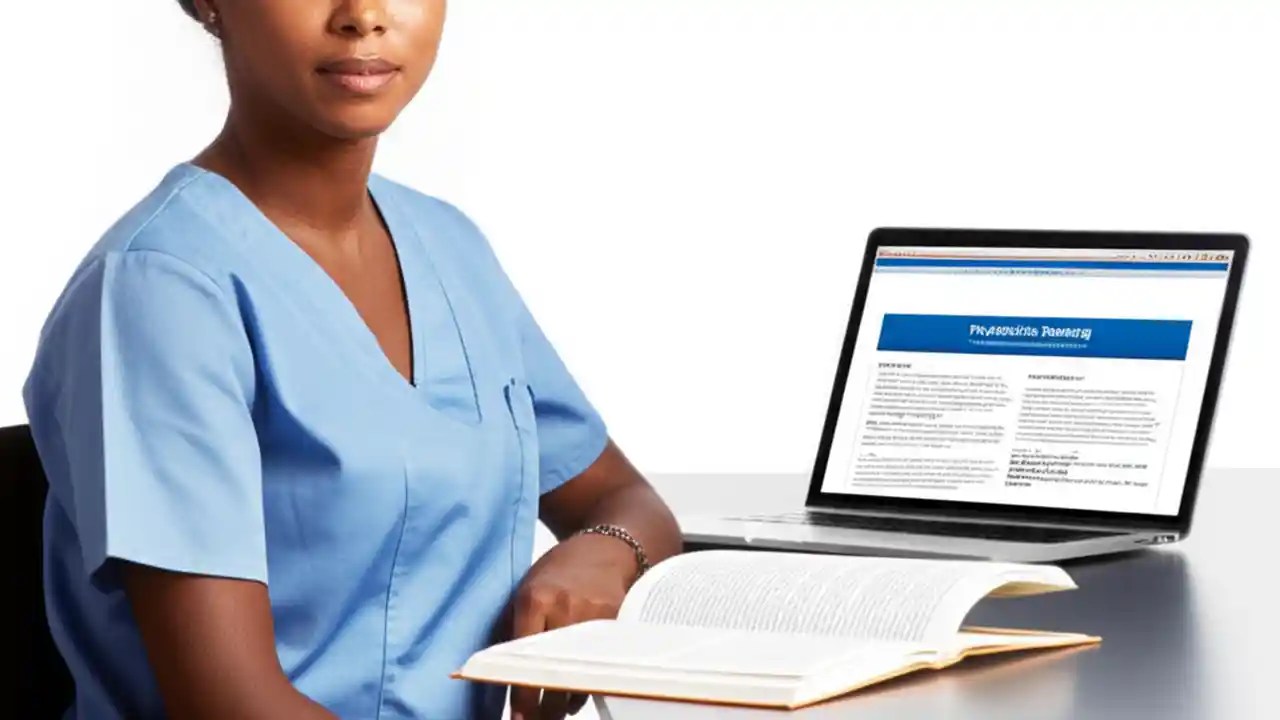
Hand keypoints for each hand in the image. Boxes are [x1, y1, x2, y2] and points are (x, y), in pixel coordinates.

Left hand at [508, 532, 636, 719]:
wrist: (606, 549)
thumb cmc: (558, 571)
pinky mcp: (616, 624)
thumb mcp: (526, 590)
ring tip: (554, 711)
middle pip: (555, 673)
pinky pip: (599, 668)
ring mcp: (595, 616)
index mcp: (535, 599)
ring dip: (565, 702)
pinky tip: (573, 692)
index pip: (524, 657)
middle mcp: (566, 608)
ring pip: (580, 676)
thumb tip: (495, 672)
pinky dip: (584, 684)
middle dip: (545, 710)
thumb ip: (512, 628)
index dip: (522, 696)